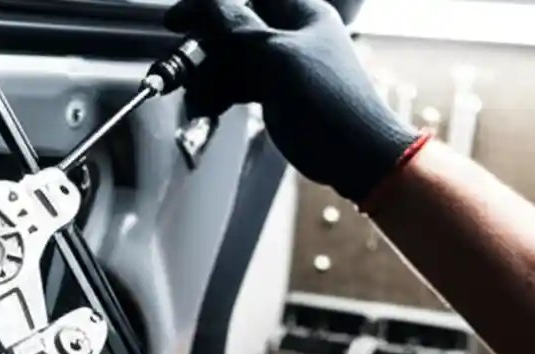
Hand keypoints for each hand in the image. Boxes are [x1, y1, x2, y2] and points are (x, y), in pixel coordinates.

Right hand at [164, 0, 418, 203]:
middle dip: (207, 48)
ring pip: (234, 59)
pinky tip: (207, 107)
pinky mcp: (279, 94)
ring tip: (196, 97)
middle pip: (236, 27)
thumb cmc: (329, 104)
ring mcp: (285, 65)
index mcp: (302, 13)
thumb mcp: (275, 58)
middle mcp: (293, 34)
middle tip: (186, 70)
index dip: (211, 5)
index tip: (177, 21)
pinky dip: (222, 94)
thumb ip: (235, 28)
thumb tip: (197, 4)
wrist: (357, 158)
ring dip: (210, 76)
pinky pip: (242, 84)